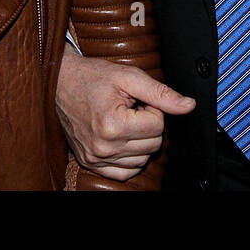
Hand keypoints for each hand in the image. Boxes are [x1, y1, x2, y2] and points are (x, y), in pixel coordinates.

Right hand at [55, 46, 195, 180]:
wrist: (61, 82)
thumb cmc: (93, 77)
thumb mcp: (129, 77)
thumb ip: (161, 93)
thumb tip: (188, 106)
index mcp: (113, 124)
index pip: (158, 127)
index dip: (152, 109)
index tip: (137, 100)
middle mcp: (104, 146)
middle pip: (153, 145)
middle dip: (148, 125)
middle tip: (131, 109)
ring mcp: (96, 158)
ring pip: (142, 160)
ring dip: (139, 141)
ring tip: (124, 120)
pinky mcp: (90, 163)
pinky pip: (125, 172)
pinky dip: (130, 158)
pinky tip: (122, 139)